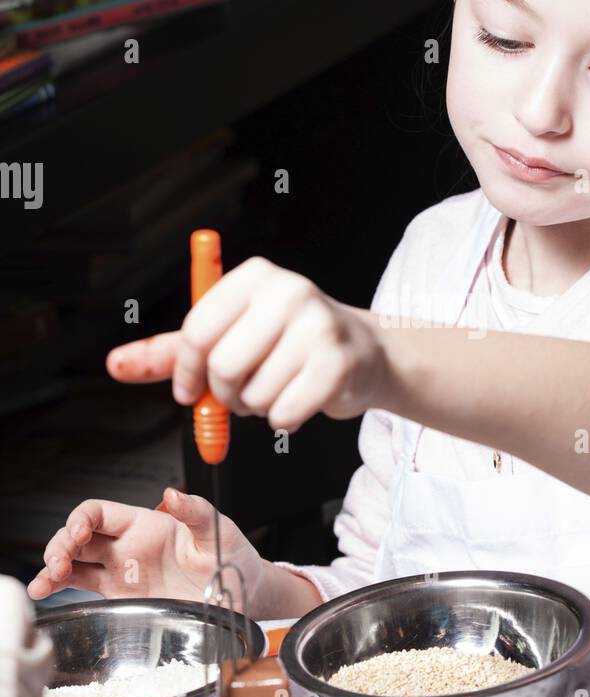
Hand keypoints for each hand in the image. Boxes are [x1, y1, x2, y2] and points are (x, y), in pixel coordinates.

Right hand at [26, 489, 263, 604]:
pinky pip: (82, 588)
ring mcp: (122, 571)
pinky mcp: (122, 595)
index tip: (80, 534)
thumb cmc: (233, 557)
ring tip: (43, 583)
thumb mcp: (220, 532)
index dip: (81, 520)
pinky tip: (43, 593)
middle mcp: (127, 545)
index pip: (99, 512)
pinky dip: (59, 588)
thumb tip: (172, 494)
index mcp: (146, 524)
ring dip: (53, 568)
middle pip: (77, 536)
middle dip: (60, 545)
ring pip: (73, 563)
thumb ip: (197, 512)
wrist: (243, 595)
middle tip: (60, 564)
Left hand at [105, 257, 388, 430]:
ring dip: (257, 408)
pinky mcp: (337, 363)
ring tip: (277, 389)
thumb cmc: (288, 343)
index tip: (190, 389)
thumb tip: (118, 364)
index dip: (186, 372)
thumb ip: (172, 352)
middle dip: (225, 394)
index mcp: (253, 277)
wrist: (363, 353)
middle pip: (222, 366)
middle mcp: (288, 291)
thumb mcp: (227, 336)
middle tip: (241, 391)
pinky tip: (299, 399)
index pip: (196, 331)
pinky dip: (284, 419)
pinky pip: (284, 412)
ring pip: (253, 394)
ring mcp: (317, 325)